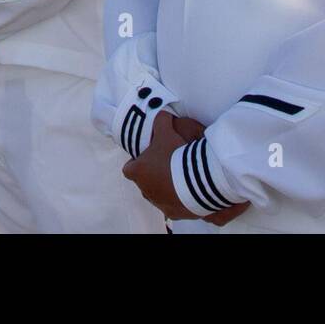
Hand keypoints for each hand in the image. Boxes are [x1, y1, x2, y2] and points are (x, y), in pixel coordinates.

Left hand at [122, 113, 249, 225]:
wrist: (196, 179)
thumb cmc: (175, 155)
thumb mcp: (166, 132)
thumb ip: (160, 122)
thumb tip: (161, 112)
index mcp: (138, 172)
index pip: (129, 168)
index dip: (136, 162)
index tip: (147, 157)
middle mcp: (145, 190)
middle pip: (144, 182)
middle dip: (152, 174)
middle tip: (166, 164)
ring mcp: (159, 203)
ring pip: (157, 195)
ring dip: (164, 187)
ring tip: (179, 176)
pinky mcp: (174, 212)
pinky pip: (172, 205)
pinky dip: (177, 199)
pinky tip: (188, 189)